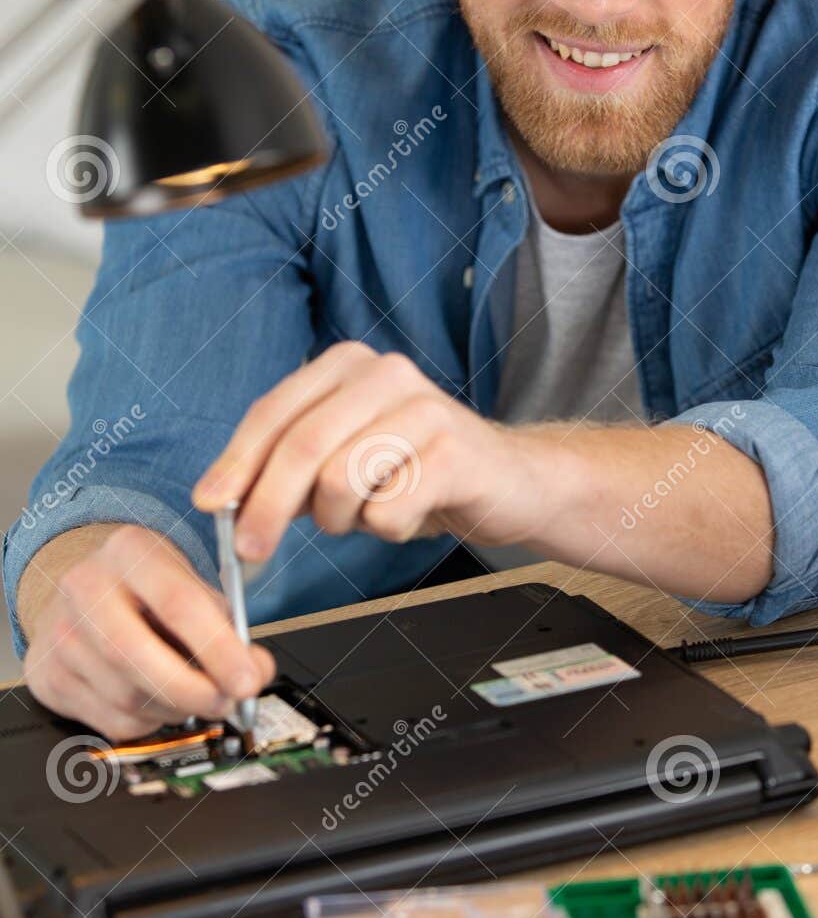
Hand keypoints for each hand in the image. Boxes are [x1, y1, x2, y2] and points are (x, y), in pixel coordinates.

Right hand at [23, 526, 274, 741]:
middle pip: (138, 656)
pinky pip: (112, 720)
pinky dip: (149, 722)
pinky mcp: (49, 676)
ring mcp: (60, 633)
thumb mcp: (190, 584)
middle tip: (226, 702)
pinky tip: (159, 702)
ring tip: (194, 697)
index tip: (247, 680)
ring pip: (127, 696)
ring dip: (175, 709)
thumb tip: (256, 670)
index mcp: (130, 550)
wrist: (84, 593)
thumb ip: (228, 625)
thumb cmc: (147, 590)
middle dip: (193, 691)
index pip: (177, 604)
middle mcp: (86, 587)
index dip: (218, 649)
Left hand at [193, 343, 572, 561]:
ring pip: (340, 481)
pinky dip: (386, 529)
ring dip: (341, 520)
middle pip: (302, 447)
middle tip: (250, 552)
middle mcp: (385, 373)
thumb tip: (221, 500)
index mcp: (348, 365)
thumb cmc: (416, 472)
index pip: (274, 413)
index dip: (236, 463)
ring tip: (367, 514)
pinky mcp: (455, 451)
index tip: (209, 504)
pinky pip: (388, 510)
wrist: (508, 482)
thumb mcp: (342, 461)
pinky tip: (409, 515)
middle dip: (266, 507)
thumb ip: (286, 470)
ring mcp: (424, 408)